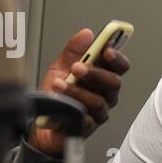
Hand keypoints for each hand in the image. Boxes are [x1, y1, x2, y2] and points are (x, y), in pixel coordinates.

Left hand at [30, 28, 131, 155]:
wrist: (41, 119)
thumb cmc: (57, 94)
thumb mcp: (60, 66)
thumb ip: (74, 50)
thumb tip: (86, 33)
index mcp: (103, 78)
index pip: (120, 66)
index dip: (117, 57)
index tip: (106, 49)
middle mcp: (106, 96)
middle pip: (114, 83)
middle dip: (96, 73)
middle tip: (77, 67)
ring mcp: (98, 113)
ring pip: (99, 101)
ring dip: (78, 91)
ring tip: (59, 84)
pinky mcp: (87, 129)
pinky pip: (86, 120)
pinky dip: (72, 110)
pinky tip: (60, 102)